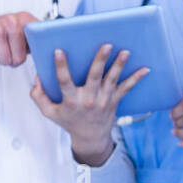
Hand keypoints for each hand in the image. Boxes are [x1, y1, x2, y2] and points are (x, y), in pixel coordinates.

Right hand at [0, 11, 37, 72]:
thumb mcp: (20, 35)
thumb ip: (34, 41)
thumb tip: (51, 50)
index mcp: (24, 18)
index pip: (40, 37)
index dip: (37, 49)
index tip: (34, 51)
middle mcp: (11, 20)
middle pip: (21, 57)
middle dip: (13, 59)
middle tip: (7, 50)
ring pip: (7, 60)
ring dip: (0, 59)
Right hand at [29, 44, 147, 165]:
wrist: (90, 137)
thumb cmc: (69, 121)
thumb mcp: (49, 112)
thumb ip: (38, 96)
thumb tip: (36, 78)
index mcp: (71, 100)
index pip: (64, 81)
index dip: (61, 67)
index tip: (59, 51)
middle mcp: (89, 99)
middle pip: (94, 77)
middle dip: (100, 60)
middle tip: (106, 45)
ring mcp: (104, 99)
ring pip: (112, 80)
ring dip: (119, 65)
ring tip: (125, 52)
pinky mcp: (115, 100)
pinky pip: (127, 88)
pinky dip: (137, 79)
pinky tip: (146, 69)